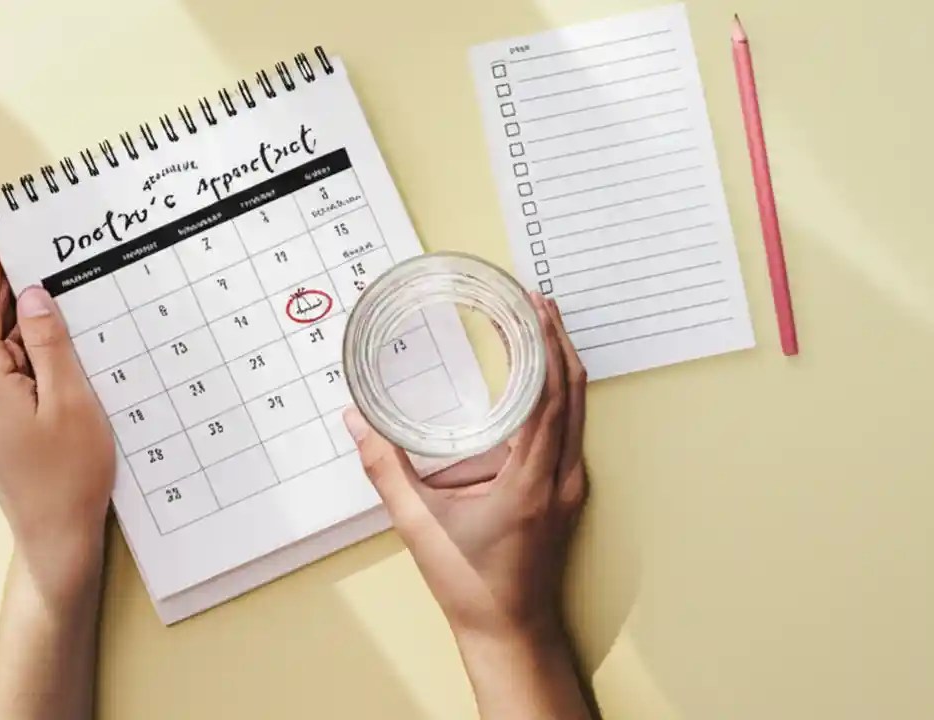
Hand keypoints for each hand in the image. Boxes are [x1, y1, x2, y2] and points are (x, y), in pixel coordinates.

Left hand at [0, 235, 115, 602]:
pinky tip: (60, 334)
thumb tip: (34, 296)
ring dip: (25, 315)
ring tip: (57, 280)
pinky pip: (15, 369)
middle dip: (9, 282)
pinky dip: (33, 346)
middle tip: (38, 244)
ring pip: (3, 346)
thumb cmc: (68, 475)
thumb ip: (49, 344)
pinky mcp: (3, 421)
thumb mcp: (70, 401)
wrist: (55, 537)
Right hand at [344, 294, 589, 717]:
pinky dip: (558, 392)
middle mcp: (562, 478)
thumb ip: (385, 469)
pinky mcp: (567, 491)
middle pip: (573, 392)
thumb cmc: (470, 585)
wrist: (511, 632)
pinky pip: (571, 428)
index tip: (529, 307)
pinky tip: (538, 377)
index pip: (548, 397)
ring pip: (578, 408)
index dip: (543, 346)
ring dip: (561, 362)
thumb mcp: (419, 526)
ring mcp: (571, 485)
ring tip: (539, 323)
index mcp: (531, 482)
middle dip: (557, 339)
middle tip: (534, 299)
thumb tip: (355, 421)